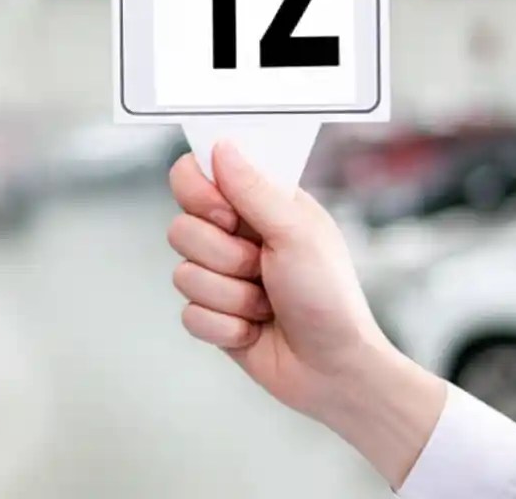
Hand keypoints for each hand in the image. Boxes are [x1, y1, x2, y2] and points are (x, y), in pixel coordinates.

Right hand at [168, 142, 444, 486]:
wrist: (334, 370)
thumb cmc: (329, 298)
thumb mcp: (297, 234)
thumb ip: (254, 189)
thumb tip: (221, 146)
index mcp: (259, 204)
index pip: (196, 175)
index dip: (200, 194)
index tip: (227, 216)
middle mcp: (236, 236)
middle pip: (181, 228)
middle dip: (223, 257)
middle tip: (261, 267)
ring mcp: (222, 277)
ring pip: (183, 275)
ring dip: (231, 297)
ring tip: (267, 305)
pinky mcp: (214, 315)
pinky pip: (188, 314)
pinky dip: (225, 327)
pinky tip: (254, 330)